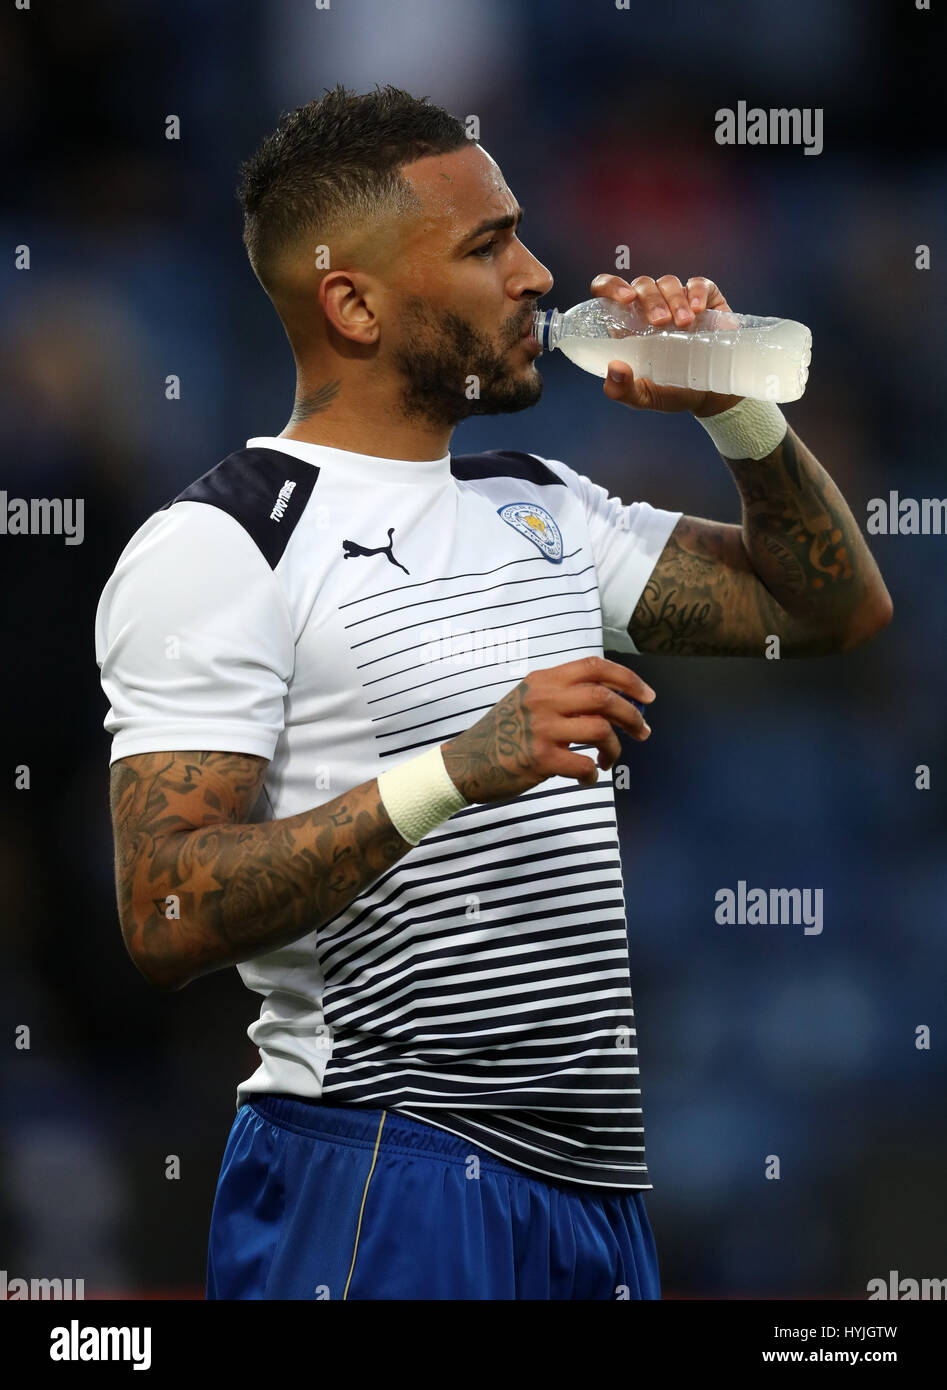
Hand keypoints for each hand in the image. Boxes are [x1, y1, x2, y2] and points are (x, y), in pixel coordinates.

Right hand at [441, 655, 654, 804]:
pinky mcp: (540, 759)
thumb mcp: (527, 699)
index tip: (647, 697)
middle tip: (643, 732)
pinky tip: (587, 778)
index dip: (628, 680)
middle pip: (605, 698)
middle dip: (632, 716)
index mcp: (544, 680)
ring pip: (601, 731)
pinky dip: (592, 775)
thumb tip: (609, 701)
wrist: (465, 762)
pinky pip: (584, 765)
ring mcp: (542, 729)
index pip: (595, 667)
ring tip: (607, 759)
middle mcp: (544, 699)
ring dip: (615, 749)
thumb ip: (561, 694)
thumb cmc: (502, 733)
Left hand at [589, 272, 743, 416]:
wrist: (710, 395)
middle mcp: (649, 307)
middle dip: (650, 299)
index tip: (625, 299)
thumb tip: (614, 368)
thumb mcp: (642, 397)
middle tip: (661, 322)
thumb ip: (621, 390)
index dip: (611, 286)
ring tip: (684, 324)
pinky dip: (697, 292)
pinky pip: (698, 283)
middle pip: (642, 284)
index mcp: (627, 325)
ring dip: (675, 299)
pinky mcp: (704, 300)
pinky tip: (699, 311)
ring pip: (668, 282)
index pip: (607, 289)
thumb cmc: (670, 391)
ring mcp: (677, 301)